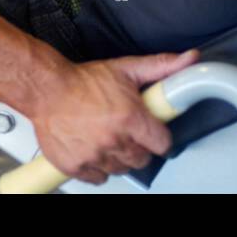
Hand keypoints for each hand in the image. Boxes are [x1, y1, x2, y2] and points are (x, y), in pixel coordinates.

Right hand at [29, 49, 198, 184]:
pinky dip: (98, 167)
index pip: (163, 144)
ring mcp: (94, 155)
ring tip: (109, 137)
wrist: (46, 90)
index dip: (160, 137)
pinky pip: (99, 178)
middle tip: (127, 131)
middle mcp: (114, 139)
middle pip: (142, 159)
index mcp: (130, 118)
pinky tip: (94, 148)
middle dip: (139, 146)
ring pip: (122, 169)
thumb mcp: (126, 69)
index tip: (153, 132)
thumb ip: (162, 66)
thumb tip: (191, 59)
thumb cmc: (84, 81)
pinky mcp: (76, 167)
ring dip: (119, 157)